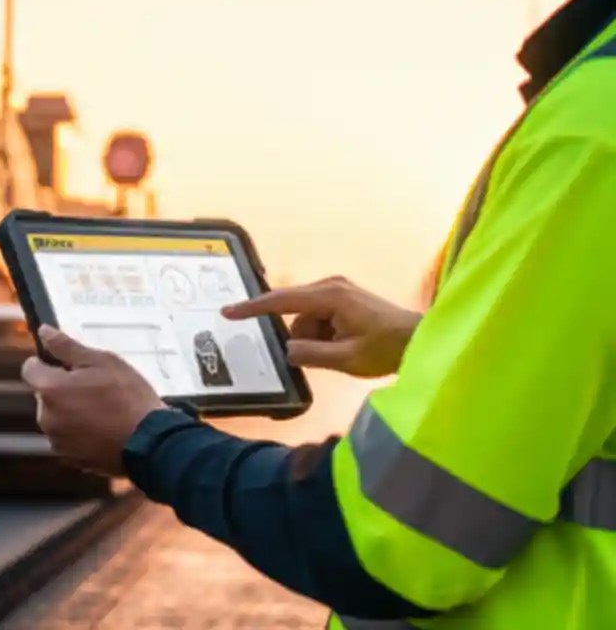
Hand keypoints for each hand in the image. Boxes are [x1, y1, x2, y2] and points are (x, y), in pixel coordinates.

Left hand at [21, 326, 167, 476]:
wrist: (150, 442)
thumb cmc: (128, 398)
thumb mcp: (101, 361)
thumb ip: (67, 347)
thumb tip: (44, 332)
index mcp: (50, 390)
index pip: (30, 369)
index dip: (47, 362)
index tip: (67, 364)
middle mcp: (47, 418)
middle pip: (45, 395)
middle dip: (63, 389)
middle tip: (94, 387)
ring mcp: (58, 441)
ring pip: (57, 417)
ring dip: (71, 412)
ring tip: (103, 409)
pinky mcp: (71, 458)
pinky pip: (69, 438)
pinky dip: (80, 432)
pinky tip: (104, 428)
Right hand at [221, 276, 421, 377]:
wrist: (418, 339)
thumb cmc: (386, 349)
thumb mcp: (346, 359)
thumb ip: (311, 354)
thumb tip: (287, 350)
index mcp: (329, 296)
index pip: (280, 301)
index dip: (252, 308)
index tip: (227, 312)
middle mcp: (330, 285)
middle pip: (294, 311)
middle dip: (301, 336)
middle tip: (321, 355)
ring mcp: (337, 289)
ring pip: (305, 318)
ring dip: (313, 338)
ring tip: (341, 353)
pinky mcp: (343, 297)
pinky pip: (318, 317)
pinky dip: (322, 333)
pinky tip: (343, 345)